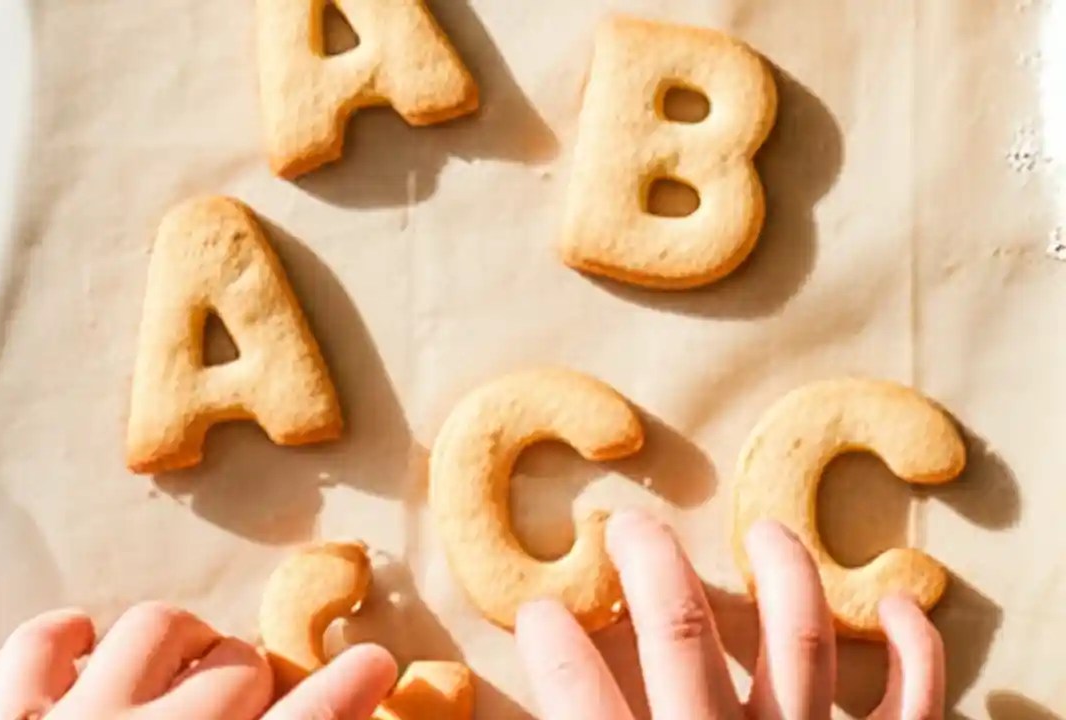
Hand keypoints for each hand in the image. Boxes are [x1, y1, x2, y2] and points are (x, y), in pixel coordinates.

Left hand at [0, 601, 396, 719]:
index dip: (344, 693)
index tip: (376, 663)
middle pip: (237, 670)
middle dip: (255, 679)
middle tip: (248, 701)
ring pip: (155, 629)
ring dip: (182, 642)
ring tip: (184, 666)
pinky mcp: (4, 719)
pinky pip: (42, 642)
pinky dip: (70, 637)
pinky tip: (88, 655)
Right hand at [516, 511, 944, 719]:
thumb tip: (512, 696)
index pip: (578, 687)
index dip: (548, 638)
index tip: (542, 611)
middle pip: (680, 633)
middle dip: (649, 563)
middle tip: (632, 526)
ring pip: (800, 643)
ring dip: (783, 575)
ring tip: (768, 531)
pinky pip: (911, 706)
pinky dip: (917, 653)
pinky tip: (906, 604)